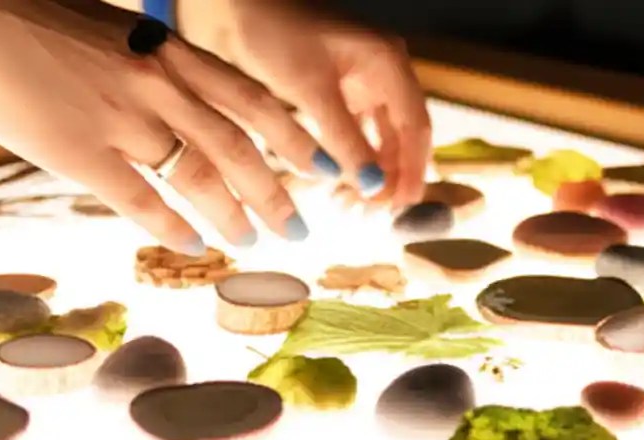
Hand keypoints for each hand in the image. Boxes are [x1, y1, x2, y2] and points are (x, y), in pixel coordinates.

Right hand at [0, 0, 321, 252]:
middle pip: (237, 149)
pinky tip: (195, 244)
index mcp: (167, 51)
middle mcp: (157, 85)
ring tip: (253, 241)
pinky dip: (174, 227)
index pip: (251, 99)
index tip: (319, 166)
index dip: (292, 137)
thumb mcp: (113, 30)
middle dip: (275, 192)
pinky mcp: (80, 154)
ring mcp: (120, 121)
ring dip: (234, 216)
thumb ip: (154, 66)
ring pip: (199, 180)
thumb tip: (184, 103)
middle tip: (297, 226)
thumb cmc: (34, 16)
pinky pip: (142, 201)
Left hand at [186, 0, 432, 207]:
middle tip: (374, 214)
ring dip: (370, 172)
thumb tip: (372, 185)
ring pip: (377, 138)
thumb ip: (344, 138)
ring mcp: (356, 83)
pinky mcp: (331, 92)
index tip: (403, 208)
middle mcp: (379, 72)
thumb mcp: (311, 89)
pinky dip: (348, 161)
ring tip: (354, 207)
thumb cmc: (271, 32)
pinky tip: (336, 186)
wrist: (228, 7)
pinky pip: (353, 134)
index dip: (414, 169)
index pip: (415, 126)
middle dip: (392, 176)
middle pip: (401, 135)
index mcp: (386, 62)